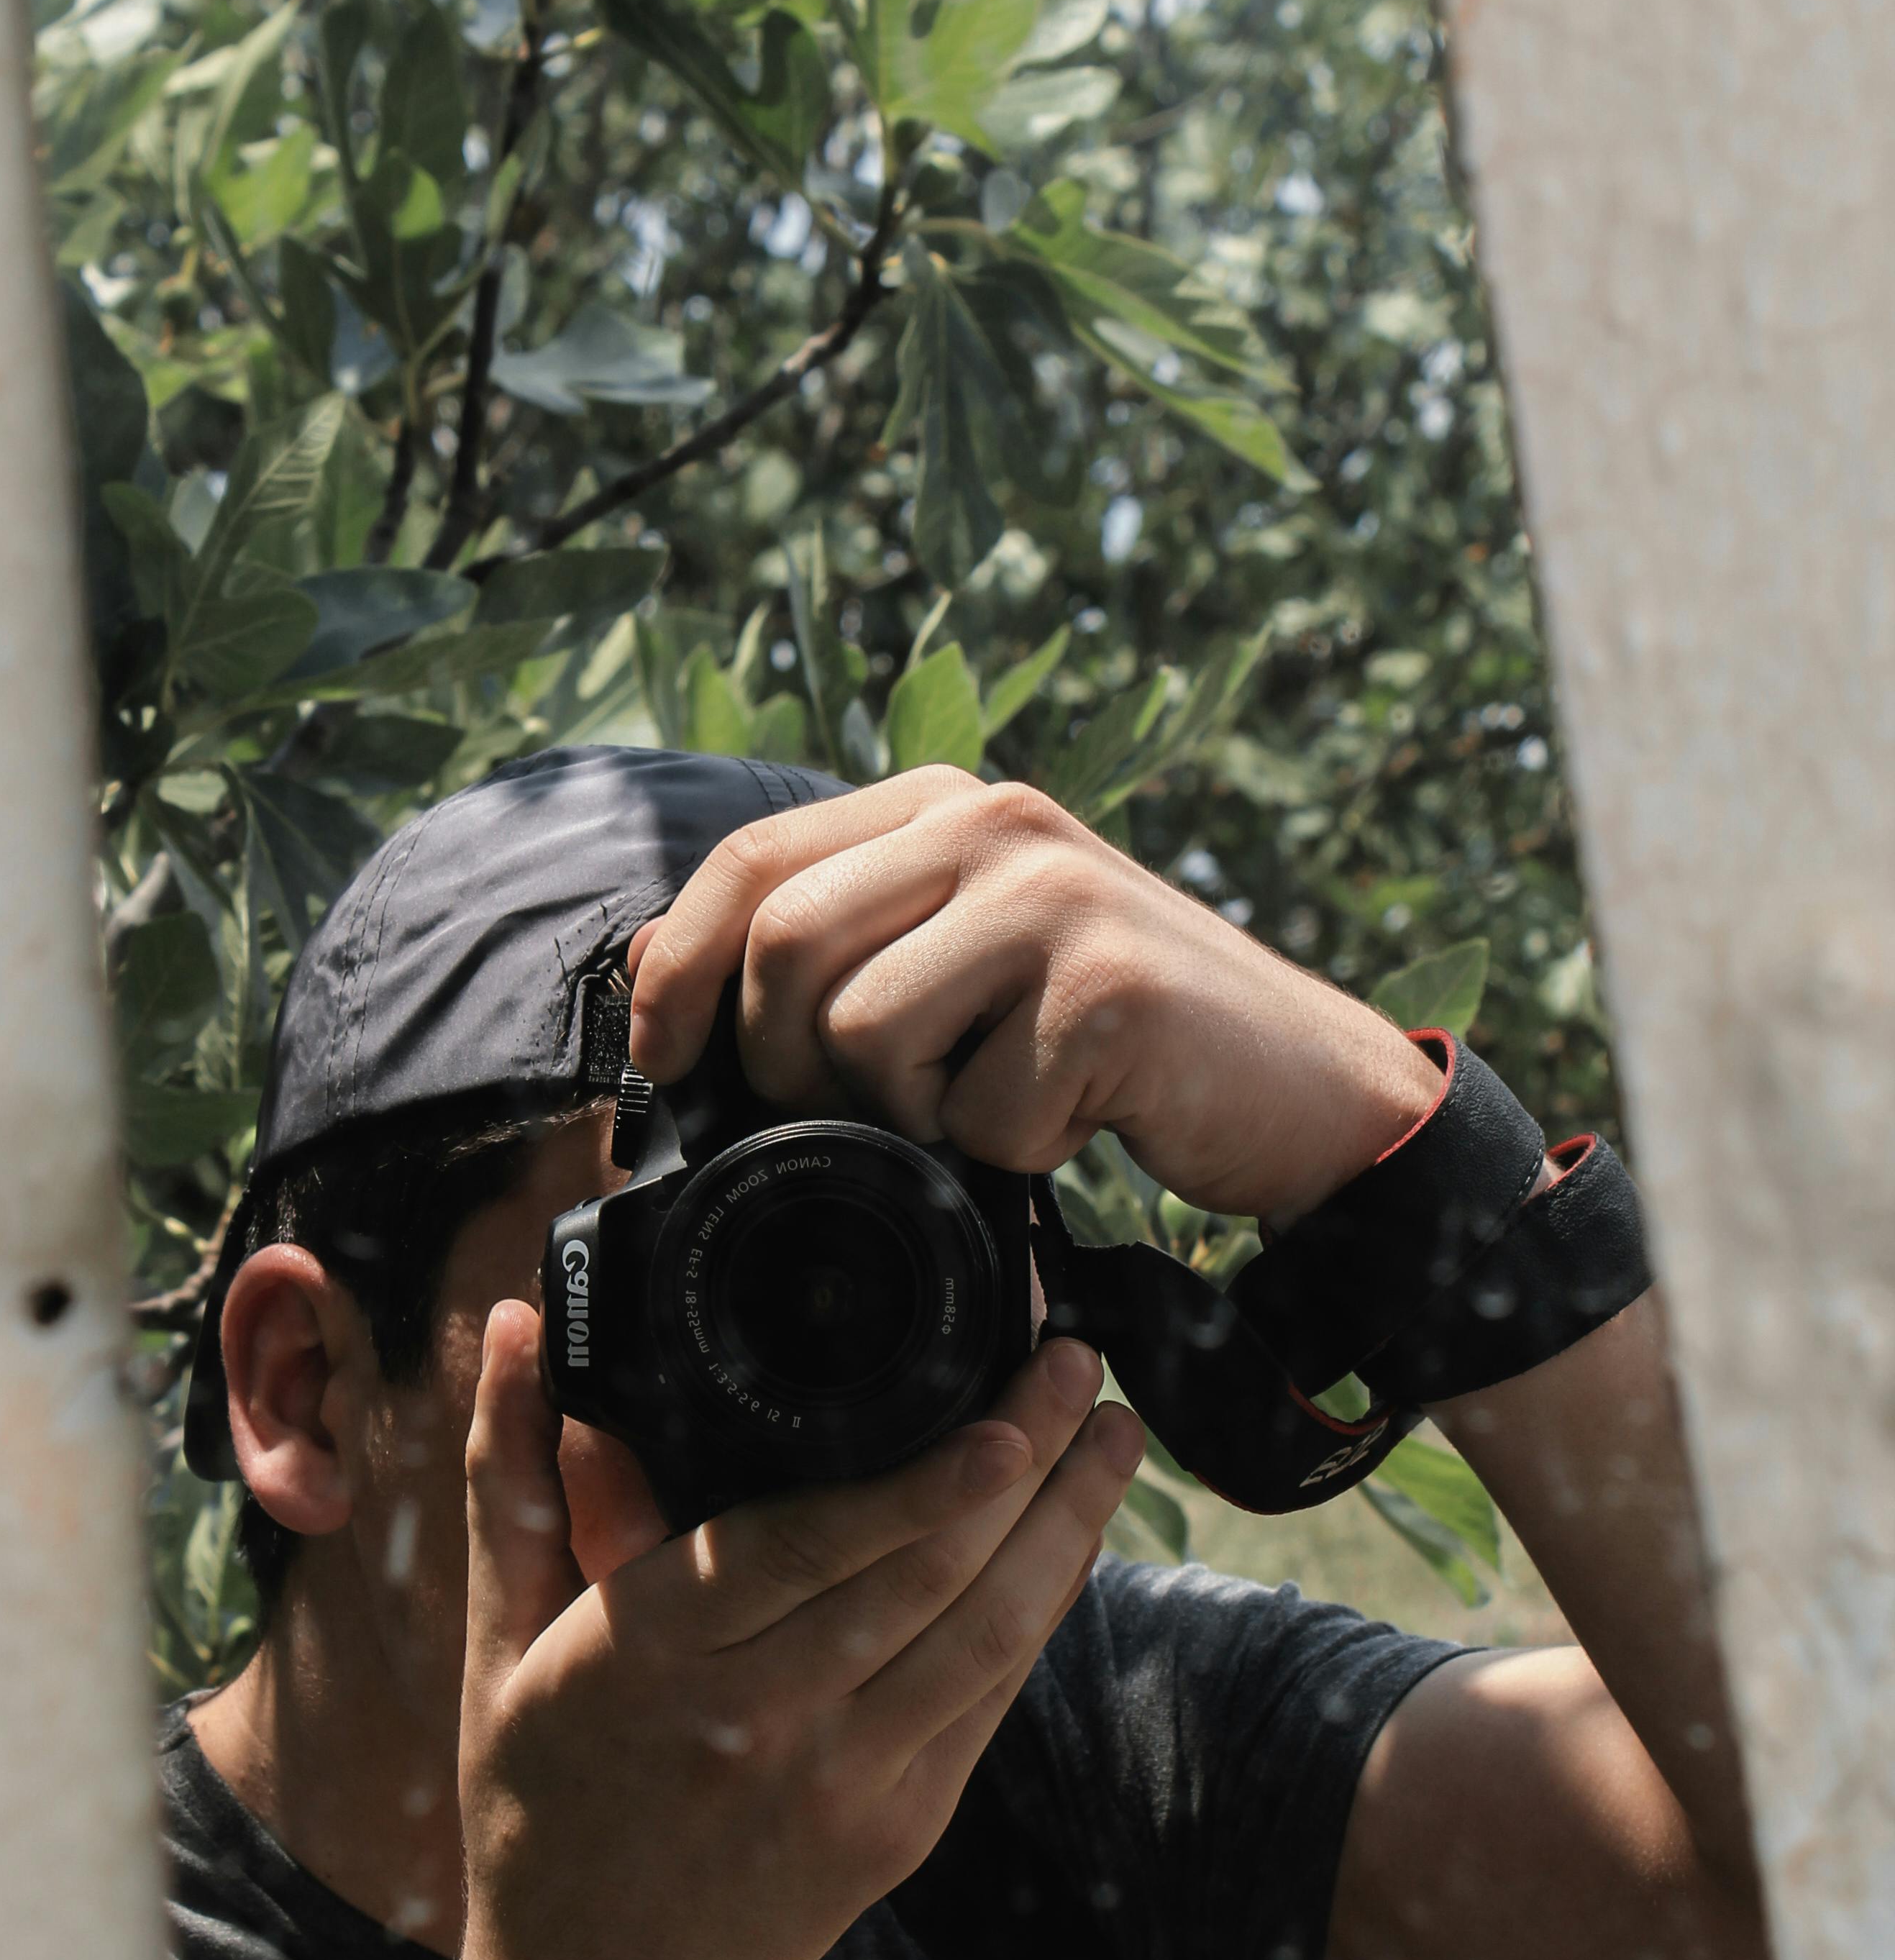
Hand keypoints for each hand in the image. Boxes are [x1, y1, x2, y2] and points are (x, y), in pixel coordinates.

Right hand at [456, 1307, 1142, 1959]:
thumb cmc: (538, 1798)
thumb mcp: (499, 1640)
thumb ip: (514, 1471)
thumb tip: (519, 1316)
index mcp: (649, 1660)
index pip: (800, 1552)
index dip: (915, 1486)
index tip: (1003, 1416)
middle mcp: (758, 1723)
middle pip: (923, 1580)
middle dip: (1026, 1466)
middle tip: (1081, 1361)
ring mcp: (845, 1786)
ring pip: (984, 1637)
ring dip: (1066, 1528)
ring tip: (1114, 1429)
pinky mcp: (905, 1829)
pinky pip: (992, 1698)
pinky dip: (1044, 1609)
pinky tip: (1075, 1533)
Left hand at [627, 766, 1435, 1227]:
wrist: (1304, 1086)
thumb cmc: (1110, 1042)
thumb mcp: (966, 960)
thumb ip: (843, 942)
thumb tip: (654, 975)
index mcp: (944, 804)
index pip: (749, 860)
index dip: (679, 969)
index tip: (662, 1062)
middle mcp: (994, 822)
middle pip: (786, 947)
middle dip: (782, 1067)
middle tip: (859, 1120)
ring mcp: (1055, 898)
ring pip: (863, 1035)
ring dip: (907, 1118)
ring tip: (990, 1108)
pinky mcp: (1110, 990)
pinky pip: (978, 1112)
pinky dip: (1010, 1154)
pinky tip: (1073, 1124)